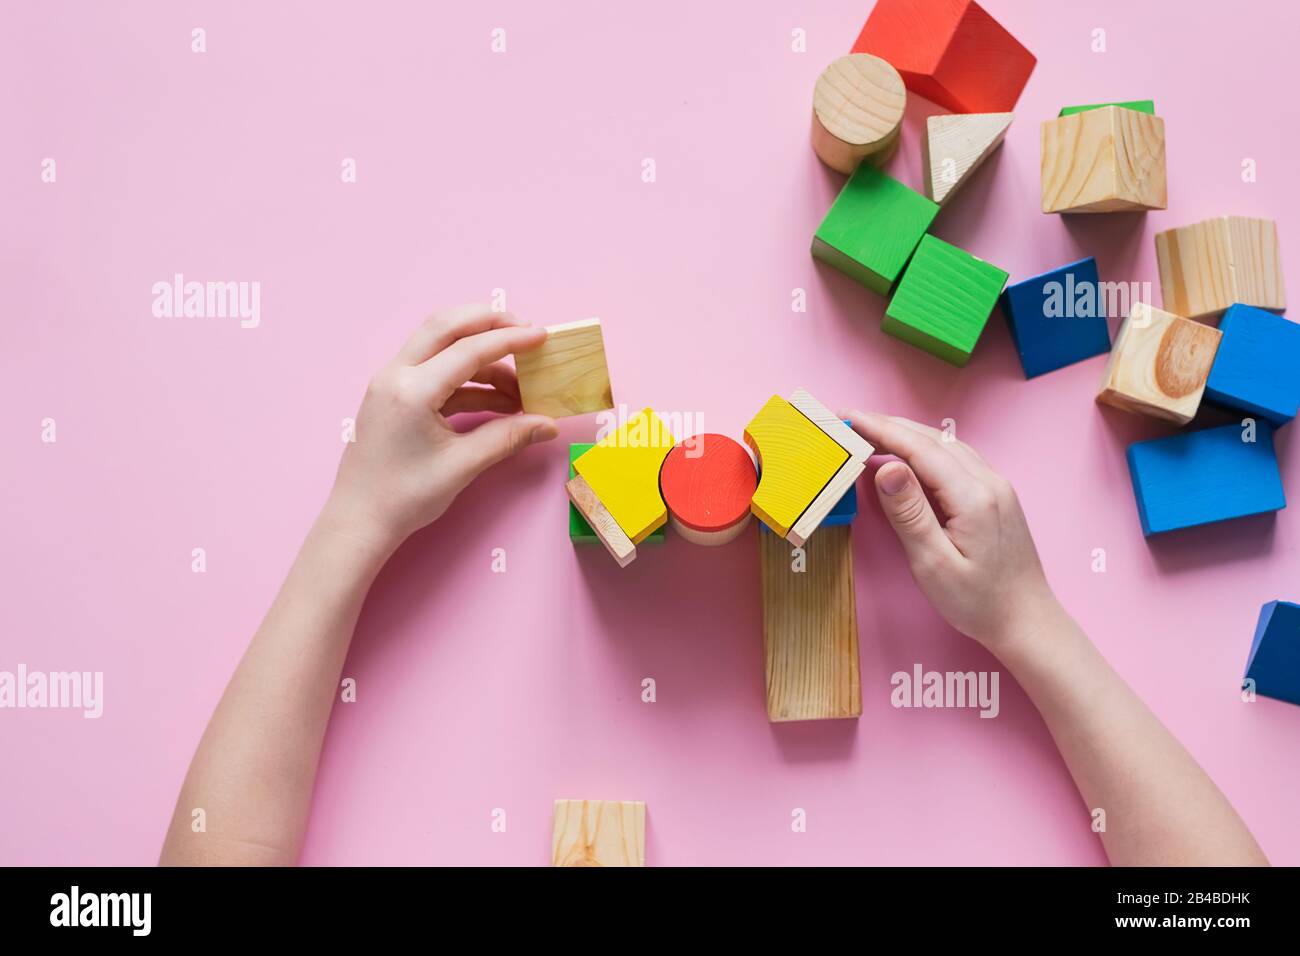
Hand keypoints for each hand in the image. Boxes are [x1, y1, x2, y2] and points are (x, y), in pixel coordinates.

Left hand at [324, 304, 558, 551]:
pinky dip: (466, 379)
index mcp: (411, 390)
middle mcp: (396, 375)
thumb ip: (507, 437)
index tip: (541, 336)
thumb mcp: (462, 465)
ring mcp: (391, 382)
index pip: (468, 350)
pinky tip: (496, 399)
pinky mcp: (394, 396)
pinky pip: (434, 372)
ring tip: (518, 385)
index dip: (510, 340)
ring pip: (440, 346)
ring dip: (481, 356)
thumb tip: (546, 425)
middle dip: (489, 323)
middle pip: (447, 326)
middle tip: (525, 332)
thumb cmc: (403, 497)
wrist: (360, 520)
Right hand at [844, 411, 1060, 650]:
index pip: (920, 448)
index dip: (881, 430)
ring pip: (946, 445)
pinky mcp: (996, 495)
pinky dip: (926, 449)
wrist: (1027, 621)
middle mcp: (989, 482)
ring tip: (871, 434)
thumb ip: (909, 514)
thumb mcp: (933, 564)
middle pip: (933, 439)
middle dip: (890, 427)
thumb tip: (886, 469)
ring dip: (908, 435)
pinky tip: (908, 456)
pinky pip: (957, 458)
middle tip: (851, 422)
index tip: (849, 418)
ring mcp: (996, 486)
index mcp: (973, 497)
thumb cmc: (978, 602)